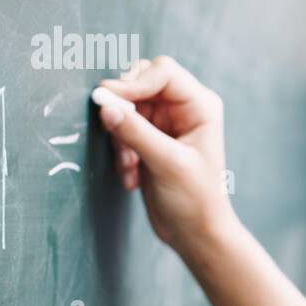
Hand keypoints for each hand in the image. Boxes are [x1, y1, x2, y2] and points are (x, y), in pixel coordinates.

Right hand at [91, 56, 237, 259]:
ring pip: (126, 107)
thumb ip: (135, 132)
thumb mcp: (167, 164)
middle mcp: (185, 108)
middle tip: (120, 139)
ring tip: (130, 166)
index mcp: (201, 106)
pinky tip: (132, 176)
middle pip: (140, 83)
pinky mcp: (150, 139)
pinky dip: (120, 150)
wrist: (195, 234)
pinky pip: (122, 128)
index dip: (131, 82)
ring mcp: (166, 123)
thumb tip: (104, 102)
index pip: (162, 72)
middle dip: (123, 110)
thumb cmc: (195, 200)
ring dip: (120, 136)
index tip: (105, 101)